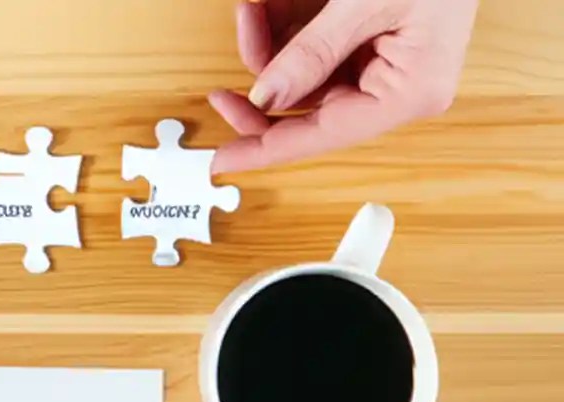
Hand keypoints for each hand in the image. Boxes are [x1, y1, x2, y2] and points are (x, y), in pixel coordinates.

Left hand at [209, 0, 478, 173]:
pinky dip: (287, 29)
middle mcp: (398, 87)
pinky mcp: (373, 43)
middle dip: (263, 79)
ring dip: (270, 44)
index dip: (267, 149)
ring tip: (254, 6)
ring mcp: (386, 66)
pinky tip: (267, 5)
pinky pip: (315, 50)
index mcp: (410, 91)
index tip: (223, 160)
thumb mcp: (365, 3)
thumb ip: (312, 53)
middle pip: (308, 108)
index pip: (325, 133)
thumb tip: (264, 96)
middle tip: (218, 90)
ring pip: (304, 77)